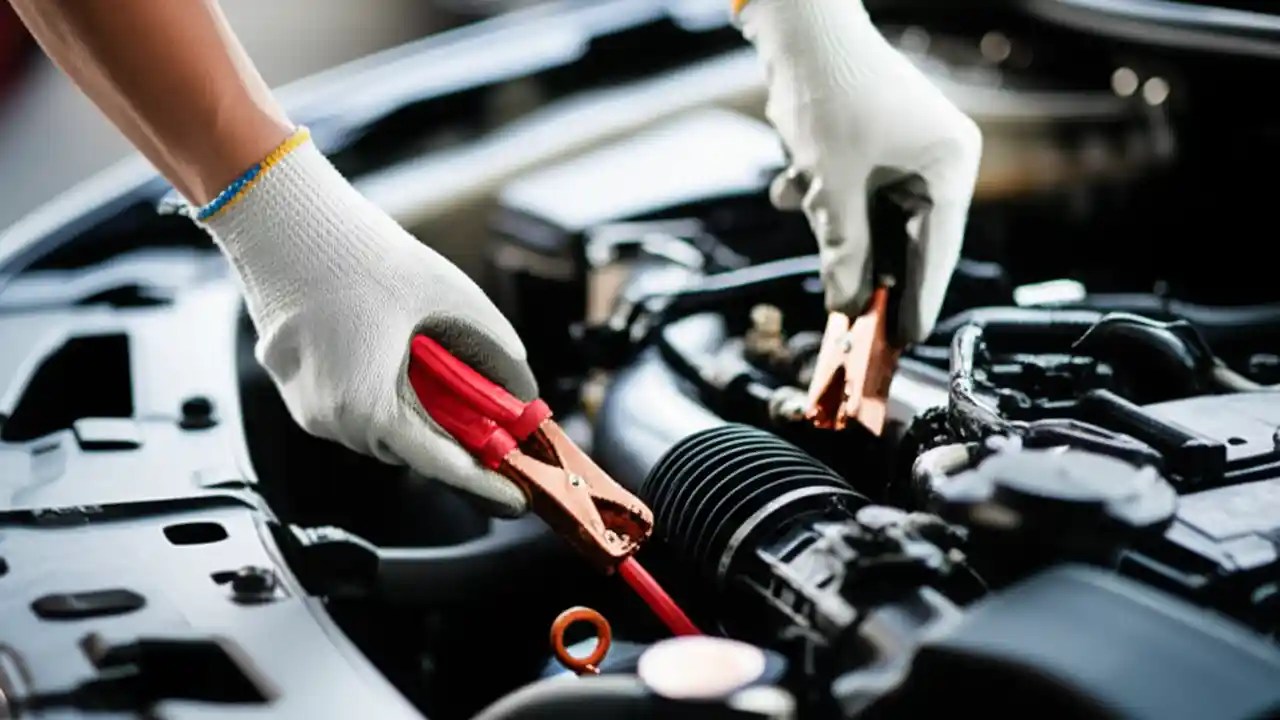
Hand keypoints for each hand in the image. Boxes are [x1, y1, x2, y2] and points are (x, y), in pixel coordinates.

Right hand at [198, 133, 536, 515]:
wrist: (285, 222)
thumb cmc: (363, 257)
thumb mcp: (452, 299)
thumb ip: (494, 349)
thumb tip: (523, 388)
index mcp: (368, 408)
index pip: (440, 463)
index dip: (485, 483)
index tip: (517, 497)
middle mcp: (330, 421)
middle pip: (409, 449)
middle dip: (450, 439)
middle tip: (492, 427)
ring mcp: (304, 407)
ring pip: (377, 430)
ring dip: (414, 414)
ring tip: (444, 383)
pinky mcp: (291, 385)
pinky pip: (348, 407)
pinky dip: (382, 395)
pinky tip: (398, 362)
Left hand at [738, 0, 981, 342]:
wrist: (799, 29)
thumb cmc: (829, 96)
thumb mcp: (834, 189)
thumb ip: (843, 252)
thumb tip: (846, 304)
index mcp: (951, 165)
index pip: (938, 249)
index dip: (918, 299)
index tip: (905, 339)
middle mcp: (938, 157)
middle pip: (903, 234)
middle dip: (861, 259)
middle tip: (849, 313)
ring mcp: (908, 147)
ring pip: (870, 212)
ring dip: (831, 219)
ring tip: (805, 201)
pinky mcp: (876, 141)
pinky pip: (854, 188)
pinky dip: (822, 192)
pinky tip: (791, 183)